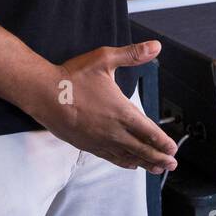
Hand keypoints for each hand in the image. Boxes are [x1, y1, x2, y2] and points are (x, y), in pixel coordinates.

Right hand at [27, 41, 178, 172]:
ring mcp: (99, 140)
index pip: (148, 131)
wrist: (42, 93)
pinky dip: (123, 162)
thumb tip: (155, 46)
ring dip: (144, 163)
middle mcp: (112, 130)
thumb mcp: (104, 59)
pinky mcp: (86, 144)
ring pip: (126, 156)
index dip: (162, 142)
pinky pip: (109, 157)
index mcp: (120, 111)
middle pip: (141, 148)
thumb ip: (132, 54)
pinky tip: (129, 164)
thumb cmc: (72, 76)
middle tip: (171, 164)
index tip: (173, 149)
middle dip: (158, 157)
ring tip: (156, 169)